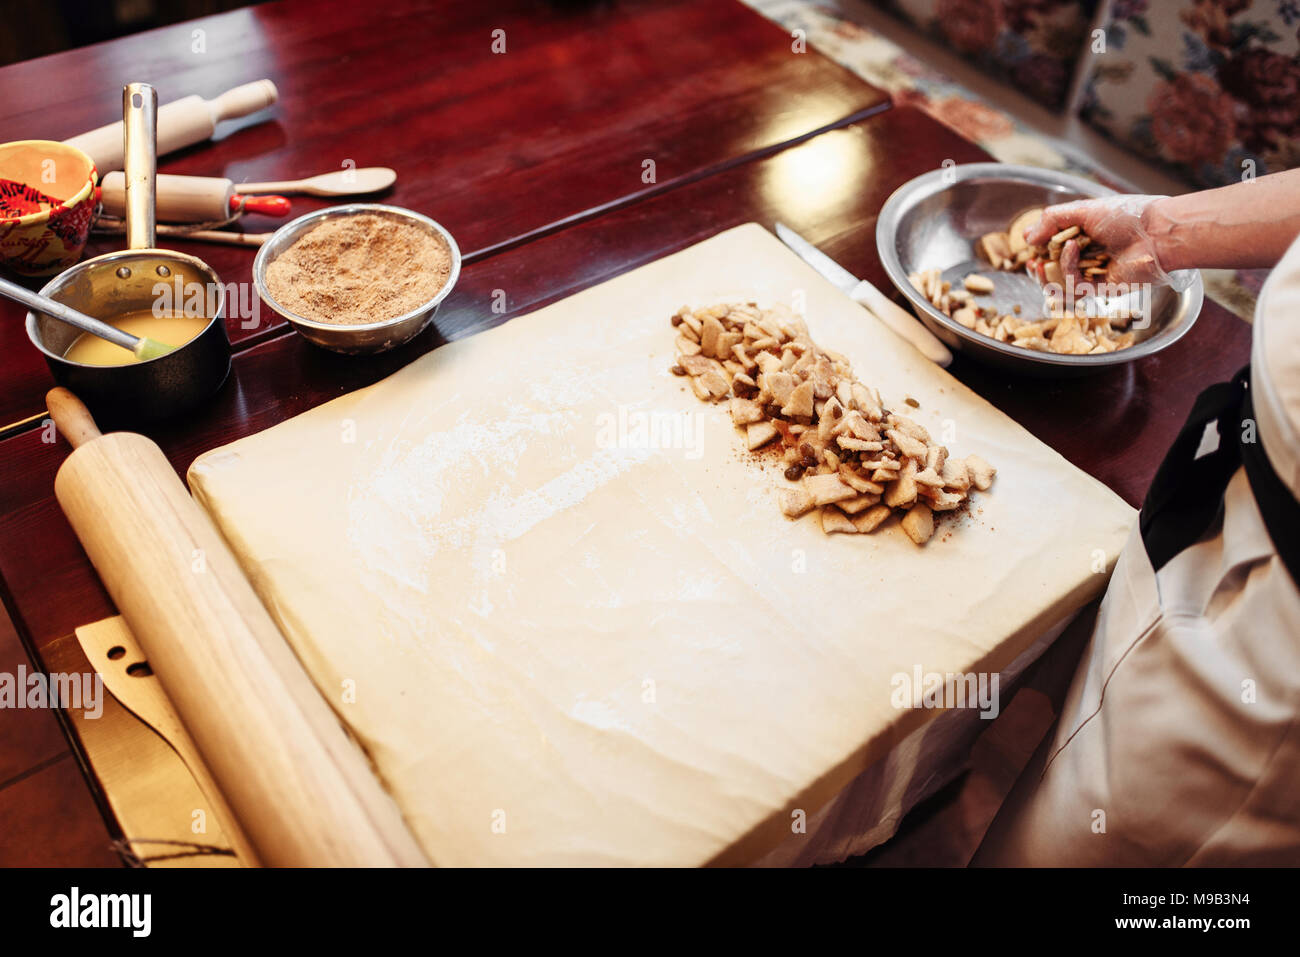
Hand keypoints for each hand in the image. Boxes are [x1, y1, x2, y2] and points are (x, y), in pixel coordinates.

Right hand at [1022, 194, 1193, 292]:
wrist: (1157, 235)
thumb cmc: (1126, 217)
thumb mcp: (1083, 210)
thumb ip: (1052, 220)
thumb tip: (1027, 238)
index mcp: (1085, 236)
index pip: (1054, 246)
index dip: (1039, 248)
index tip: (1030, 243)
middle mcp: (1088, 256)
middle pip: (1053, 269)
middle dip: (1038, 267)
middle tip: (1031, 262)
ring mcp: (1093, 274)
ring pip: (1059, 283)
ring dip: (1046, 274)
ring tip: (1038, 264)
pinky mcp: (1100, 289)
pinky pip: (1074, 286)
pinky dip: (1067, 268)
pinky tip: (1071, 250)